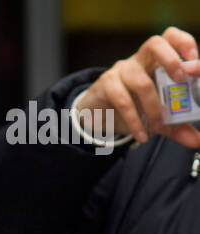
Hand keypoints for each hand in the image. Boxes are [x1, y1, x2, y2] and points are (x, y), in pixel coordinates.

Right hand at [74, 25, 199, 148]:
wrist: (98, 115)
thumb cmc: (132, 107)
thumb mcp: (157, 115)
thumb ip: (176, 126)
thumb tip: (196, 140)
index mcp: (156, 60)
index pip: (170, 37)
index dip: (183, 43)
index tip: (194, 61)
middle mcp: (140, 60)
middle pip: (155, 44)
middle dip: (171, 60)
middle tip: (180, 79)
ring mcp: (122, 70)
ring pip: (141, 82)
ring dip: (153, 107)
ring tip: (158, 127)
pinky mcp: (107, 85)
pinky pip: (123, 100)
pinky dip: (134, 120)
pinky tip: (141, 135)